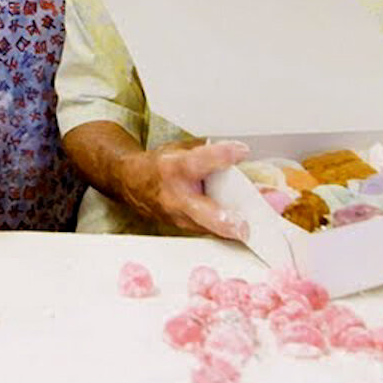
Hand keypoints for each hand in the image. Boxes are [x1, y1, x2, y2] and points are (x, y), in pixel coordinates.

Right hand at [123, 138, 250, 240]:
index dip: (221, 155)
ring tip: (250, 231)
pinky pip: (210, 229)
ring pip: (208, 226)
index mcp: (173, 167)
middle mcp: (175, 196)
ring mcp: (179, 217)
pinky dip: (227, 230)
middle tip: (241, 226)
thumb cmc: (161, 165)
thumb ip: (212, 156)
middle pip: (200, 210)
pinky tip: (242, 230)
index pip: (198, 161)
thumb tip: (244, 163)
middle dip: (222, 220)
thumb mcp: (182, 151)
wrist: (132, 183)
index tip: (241, 151)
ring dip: (232, 229)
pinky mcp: (185, 228)